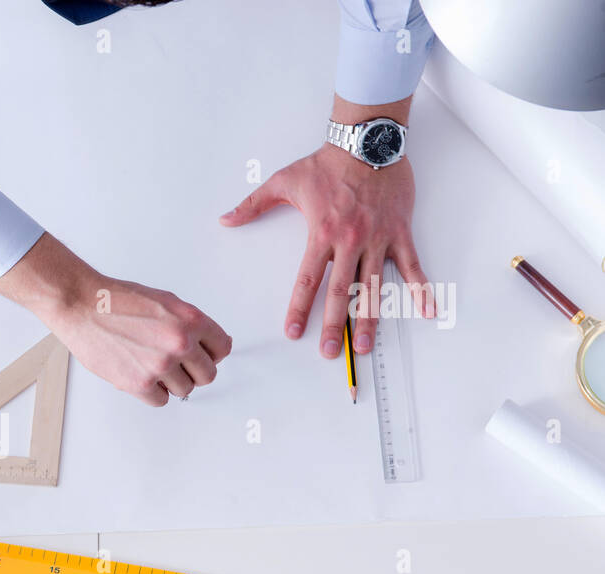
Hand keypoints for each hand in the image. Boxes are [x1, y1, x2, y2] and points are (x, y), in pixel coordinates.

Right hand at [0, 233, 231, 405]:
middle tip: (178, 365)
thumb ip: (190, 324)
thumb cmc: (117, 300)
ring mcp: (159, 365)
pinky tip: (141, 375)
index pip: (222, 349)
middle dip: (194, 371)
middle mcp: (179, 343)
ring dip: (171, 382)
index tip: (201, 356)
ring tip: (152, 366)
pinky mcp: (138, 383)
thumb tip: (208, 344)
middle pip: (208, 375)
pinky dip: (153, 392)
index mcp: (190, 320)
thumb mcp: (165, 301)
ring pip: (185, 390)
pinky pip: (161, 400)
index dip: (210, 353)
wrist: (83, 306)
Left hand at [220, 99, 433, 358]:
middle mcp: (350, 241)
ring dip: (370, 319)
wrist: (367, 139)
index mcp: (321, 234)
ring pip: (374, 286)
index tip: (294, 332)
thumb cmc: (327, 162)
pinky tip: (428, 311)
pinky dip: (422, 289)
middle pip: (341, 292)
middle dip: (334, 325)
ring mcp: (378, 239)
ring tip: (365, 347)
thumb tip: (225, 219)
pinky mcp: (400, 232)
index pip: (307, 280)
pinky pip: (413, 265)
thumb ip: (253, 205)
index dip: (300, 307)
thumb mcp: (284, 181)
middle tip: (331, 352)